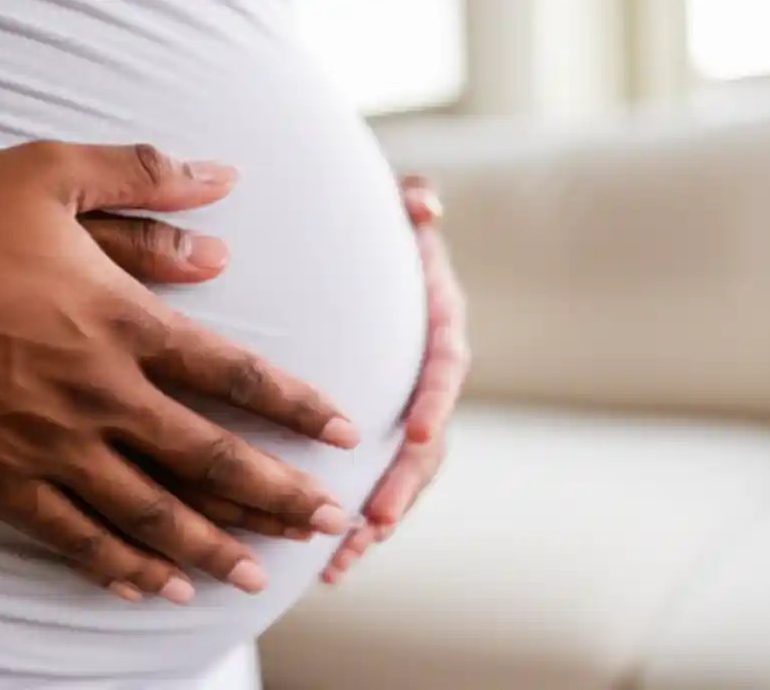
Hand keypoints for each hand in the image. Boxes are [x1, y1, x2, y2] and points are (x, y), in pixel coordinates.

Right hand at [0, 142, 361, 602]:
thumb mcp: (50, 173)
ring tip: (255, 576)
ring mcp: (49, 442)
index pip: (234, 371)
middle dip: (274, 495)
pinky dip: (115, 564)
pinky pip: (70, 533)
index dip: (296, 404)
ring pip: (148, 509)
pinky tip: (151, 587)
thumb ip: (144, 180)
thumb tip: (224, 185)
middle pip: (207, 455)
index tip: (345, 434)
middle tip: (323, 526)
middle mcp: (99, 391)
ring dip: (209, 545)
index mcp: (121, 320)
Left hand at [322, 175, 468, 582]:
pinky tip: (326, 567)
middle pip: (428, 442)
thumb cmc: (385, 235)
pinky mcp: (384, 437)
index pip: (443, 366)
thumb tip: (424, 203)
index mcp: (438, 327)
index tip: (419, 435)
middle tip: (375, 523)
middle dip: (403, 485)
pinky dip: (356, 524)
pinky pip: (377, 485)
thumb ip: (411, 204)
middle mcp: (430, 378)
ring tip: (341, 561)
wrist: (377, 268)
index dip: (434, 400)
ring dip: (375, 520)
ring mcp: (409, 413)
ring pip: (403, 478)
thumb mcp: (400, 215)